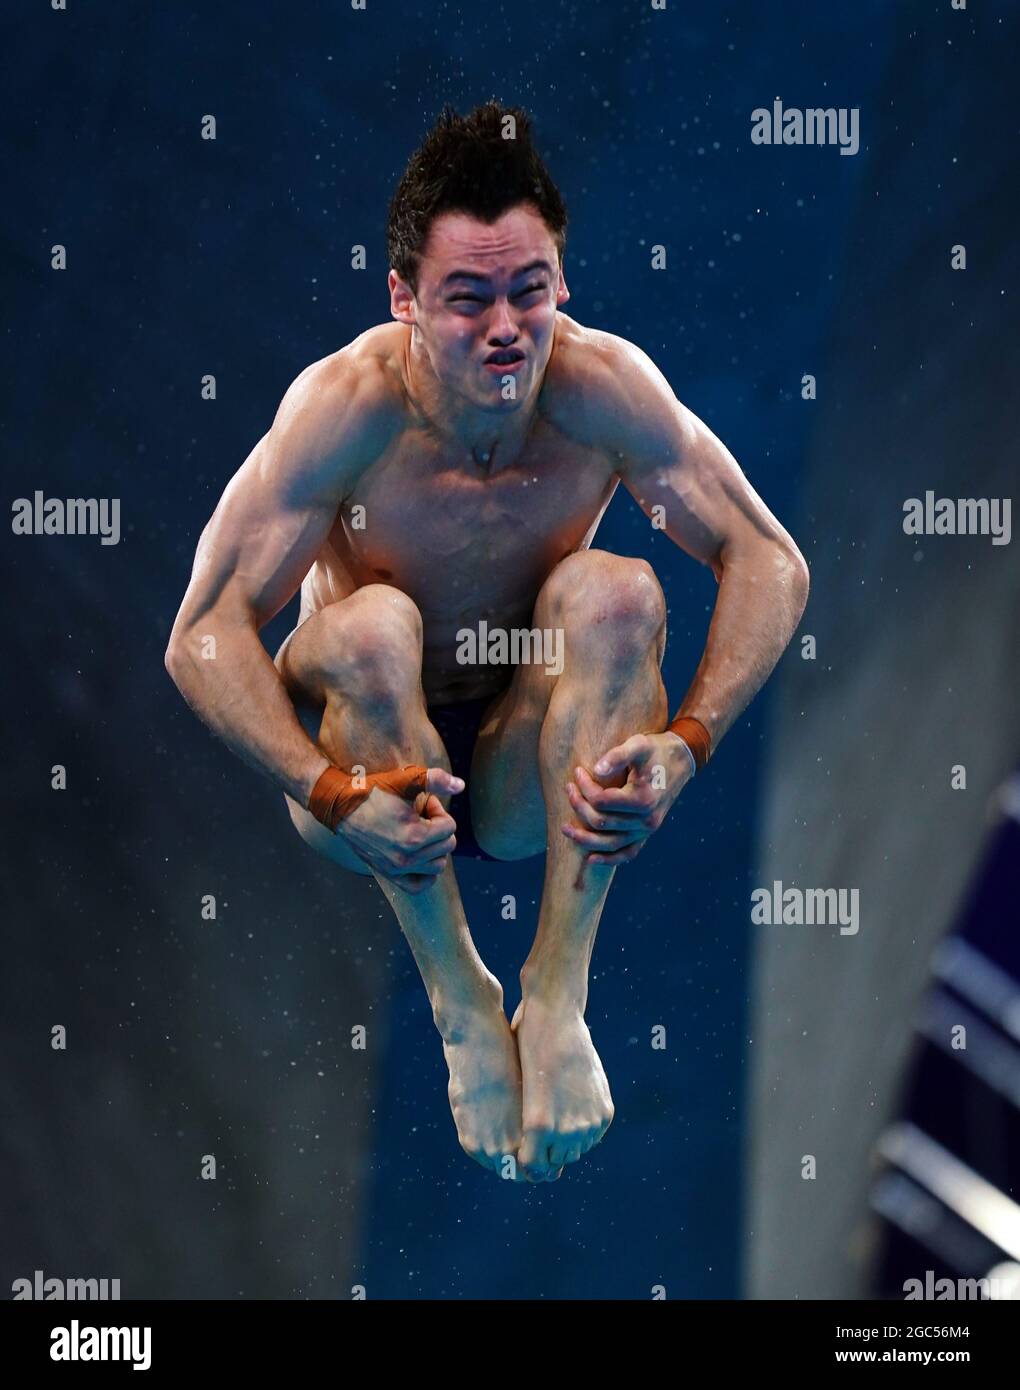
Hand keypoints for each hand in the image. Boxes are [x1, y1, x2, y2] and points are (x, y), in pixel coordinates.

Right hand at [338, 766, 462, 893]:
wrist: (340, 806)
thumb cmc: (373, 791)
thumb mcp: (405, 779)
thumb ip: (436, 780)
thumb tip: (461, 786)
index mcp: (415, 835)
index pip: (449, 827)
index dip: (437, 810)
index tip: (422, 802)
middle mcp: (407, 857)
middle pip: (446, 846)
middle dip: (438, 827)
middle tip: (419, 815)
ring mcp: (397, 869)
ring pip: (438, 865)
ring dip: (434, 848)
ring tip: (417, 832)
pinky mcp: (388, 874)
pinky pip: (419, 886)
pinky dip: (426, 873)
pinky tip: (421, 856)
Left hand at [562, 732, 693, 865]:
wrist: (680, 760)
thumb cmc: (655, 750)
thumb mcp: (638, 744)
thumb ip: (617, 755)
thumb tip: (595, 769)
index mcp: (643, 799)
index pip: (602, 800)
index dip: (584, 787)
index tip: (577, 772)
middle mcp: (647, 820)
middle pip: (602, 822)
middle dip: (579, 806)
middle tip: (568, 789)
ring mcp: (647, 830)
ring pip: (610, 843)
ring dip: (585, 839)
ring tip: (565, 829)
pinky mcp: (647, 834)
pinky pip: (628, 853)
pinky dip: (609, 859)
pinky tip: (590, 859)